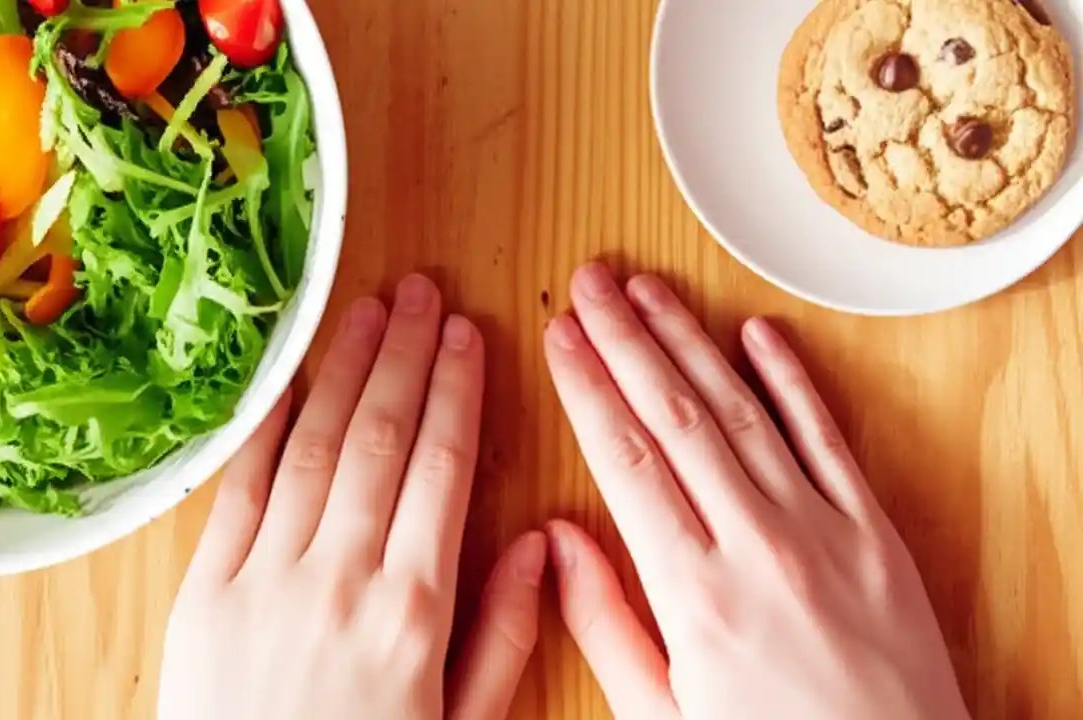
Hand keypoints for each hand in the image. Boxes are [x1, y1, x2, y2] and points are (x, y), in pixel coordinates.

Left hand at [158, 275, 545, 719]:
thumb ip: (502, 636)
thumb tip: (535, 545)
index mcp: (415, 609)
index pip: (444, 468)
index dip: (458, 391)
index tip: (469, 336)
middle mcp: (341, 576)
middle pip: (383, 439)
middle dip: (407, 356)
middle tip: (423, 292)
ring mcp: (266, 578)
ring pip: (316, 447)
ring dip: (346, 370)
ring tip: (368, 310)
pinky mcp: (206, 590)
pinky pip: (240, 488)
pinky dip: (267, 425)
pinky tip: (289, 377)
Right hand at [542, 263, 968, 719]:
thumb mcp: (662, 718)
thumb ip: (603, 623)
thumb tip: (556, 538)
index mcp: (692, 593)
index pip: (624, 457)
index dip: (585, 386)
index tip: (558, 335)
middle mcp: (756, 544)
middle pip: (675, 414)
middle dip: (626, 338)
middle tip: (592, 282)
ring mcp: (823, 530)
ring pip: (743, 409)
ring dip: (691, 340)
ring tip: (649, 288)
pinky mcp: (876, 534)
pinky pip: (828, 437)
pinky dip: (793, 379)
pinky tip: (758, 332)